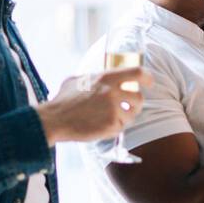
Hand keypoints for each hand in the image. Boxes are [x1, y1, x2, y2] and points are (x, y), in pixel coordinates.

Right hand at [37, 68, 151, 144]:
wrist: (54, 120)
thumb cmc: (62, 100)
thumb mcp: (77, 80)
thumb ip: (93, 77)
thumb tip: (100, 75)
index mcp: (106, 78)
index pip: (137, 73)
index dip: (147, 77)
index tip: (149, 82)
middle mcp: (113, 92)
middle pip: (139, 98)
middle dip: (136, 104)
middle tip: (129, 107)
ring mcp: (113, 109)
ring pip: (132, 114)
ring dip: (125, 118)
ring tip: (110, 118)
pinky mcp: (111, 125)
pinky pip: (121, 128)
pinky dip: (114, 129)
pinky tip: (101, 127)